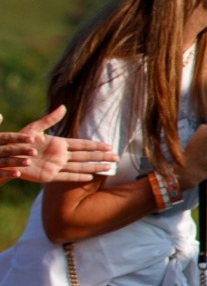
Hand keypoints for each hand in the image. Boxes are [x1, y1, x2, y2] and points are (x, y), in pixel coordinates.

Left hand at [0, 107, 117, 183]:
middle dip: (101, 156)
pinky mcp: (48, 176)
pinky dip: (78, 177)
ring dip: (95, 167)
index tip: (109, 145)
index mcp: (58, 143)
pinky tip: (90, 177)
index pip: (82, 145)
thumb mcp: (34, 128)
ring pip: (80, 167)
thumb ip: (49, 119)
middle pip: (86, 156)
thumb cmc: (17, 141)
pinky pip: (66, 177)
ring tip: (110, 168)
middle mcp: (60, 156)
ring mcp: (55, 166)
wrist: (5, 156)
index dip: (96, 145)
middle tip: (117, 157)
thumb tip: (64, 107)